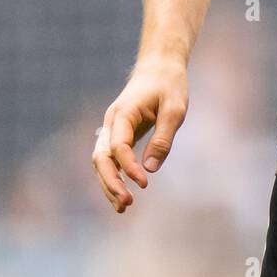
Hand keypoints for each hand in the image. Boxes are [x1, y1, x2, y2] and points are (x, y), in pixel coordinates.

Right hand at [92, 57, 188, 213]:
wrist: (159, 68)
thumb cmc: (169, 86)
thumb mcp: (175, 109)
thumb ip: (163, 138)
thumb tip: (150, 169)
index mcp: (123, 113)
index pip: (119, 146)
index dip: (129, 167)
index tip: (144, 183)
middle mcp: (111, 122)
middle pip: (101, 158)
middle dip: (111, 182)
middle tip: (126, 204)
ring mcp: (111, 129)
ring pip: (101, 162)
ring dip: (109, 184)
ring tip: (123, 208)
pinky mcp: (118, 135)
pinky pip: (109, 160)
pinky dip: (113, 177)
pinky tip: (122, 196)